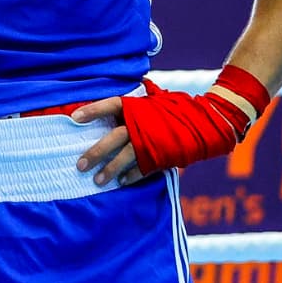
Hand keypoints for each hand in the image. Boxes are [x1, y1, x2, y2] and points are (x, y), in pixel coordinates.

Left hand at [71, 66, 271, 184]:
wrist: (208, 120)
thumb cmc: (175, 108)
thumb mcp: (153, 100)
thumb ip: (133, 106)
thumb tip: (111, 110)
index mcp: (137, 106)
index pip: (110, 105)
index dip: (92, 110)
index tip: (74, 118)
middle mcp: (142, 123)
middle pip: (113, 138)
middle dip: (95, 152)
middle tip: (79, 164)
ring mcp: (152, 140)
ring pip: (125, 157)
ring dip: (110, 170)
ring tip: (97, 181)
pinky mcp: (162, 155)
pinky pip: (143, 168)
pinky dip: (131, 176)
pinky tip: (121, 183)